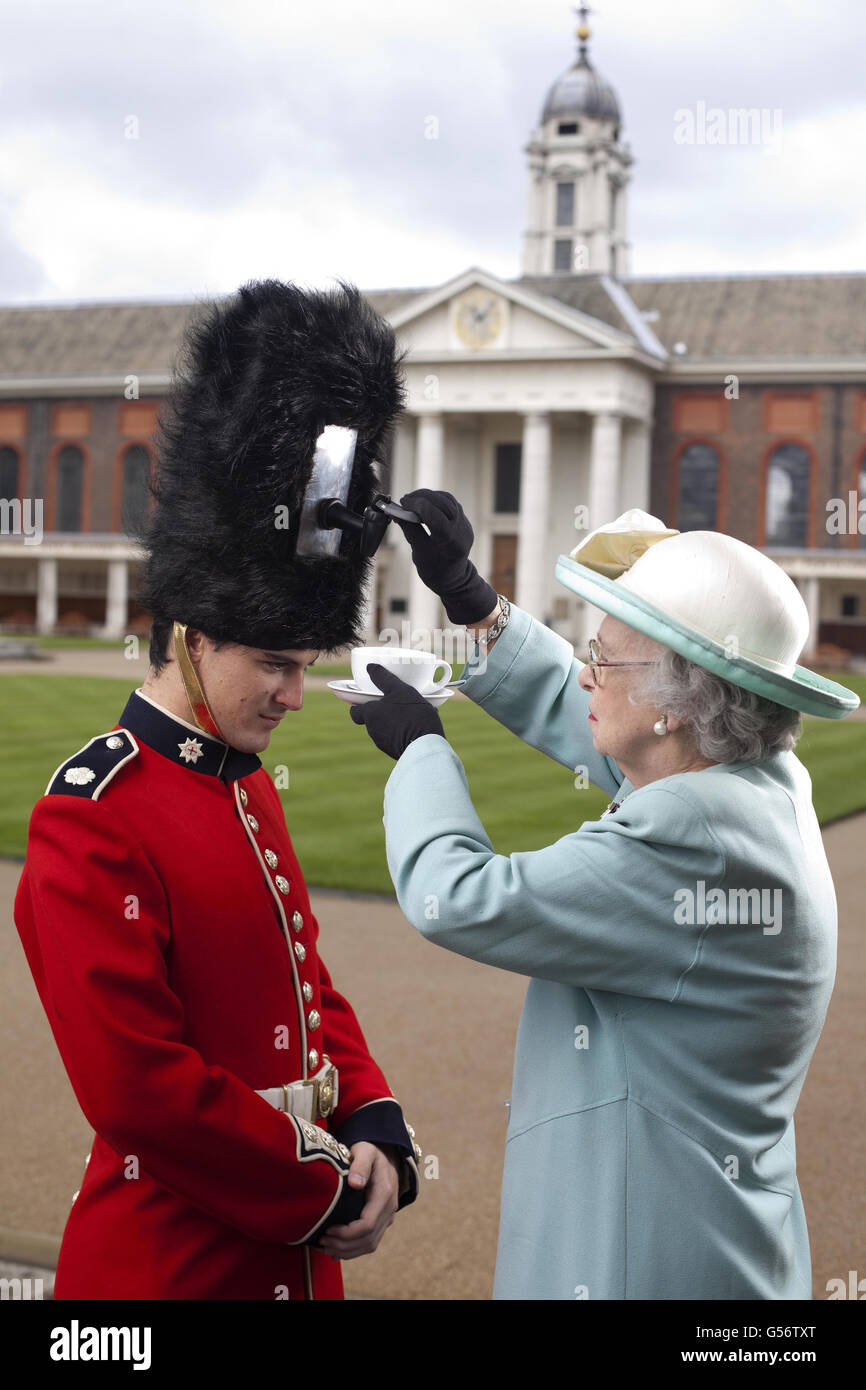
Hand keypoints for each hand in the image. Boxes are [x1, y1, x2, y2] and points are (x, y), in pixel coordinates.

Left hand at [315, 1142, 399, 1260]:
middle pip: (368, 1240)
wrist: (386, 1155)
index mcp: (384, 1194)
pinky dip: (353, 1250)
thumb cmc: (370, 1152)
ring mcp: (387, 1217)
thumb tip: (355, 1183)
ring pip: (370, 1245)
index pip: (367, 1225)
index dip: (346, 1233)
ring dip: (347, 1251)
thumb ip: (360, 1165)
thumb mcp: (365, 1152)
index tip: (327, 1230)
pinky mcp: (382, 1222)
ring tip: (326, 1248)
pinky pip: (370, 1242)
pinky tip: (336, 1251)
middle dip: (343, 1245)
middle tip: (321, 1242)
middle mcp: (389, 1209)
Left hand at [349, 664, 445, 759]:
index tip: (368, 699)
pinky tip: (418, 727)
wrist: (425, 746)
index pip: (355, 711)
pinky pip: (397, 738)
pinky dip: (404, 732)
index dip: (359, 705)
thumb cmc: (411, 716)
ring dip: (395, 721)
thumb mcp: (400, 690)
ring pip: (386, 729)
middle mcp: (373, 731)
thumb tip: (370, 667)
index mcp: (370, 715)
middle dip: (383, 711)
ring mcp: (384, 744)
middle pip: (373, 719)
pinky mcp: (396, 752)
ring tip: (413, 714)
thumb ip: (383, 678)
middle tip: (397, 703)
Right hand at [393, 489, 496, 625]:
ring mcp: (465, 525)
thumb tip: (398, 511)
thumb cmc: (435, 571)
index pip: (434, 514)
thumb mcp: (419, 553)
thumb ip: (410, 530)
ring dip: (429, 496)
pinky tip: (424, 504)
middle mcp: (462, 531)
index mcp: (451, 542)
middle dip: (421, 497)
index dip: (416, 505)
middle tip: (405, 500)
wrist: (453, 579)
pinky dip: (436, 500)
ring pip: (448, 499)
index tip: (402, 503)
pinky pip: (451, 504)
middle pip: (442, 503)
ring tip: (413, 501)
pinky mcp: (464, 521)